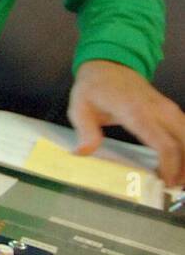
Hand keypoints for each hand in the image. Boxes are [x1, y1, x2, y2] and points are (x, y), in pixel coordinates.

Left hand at [68, 59, 184, 185]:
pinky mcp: (172, 110)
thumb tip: (82, 153)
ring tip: (179, 181)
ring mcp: (168, 109)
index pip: (164, 143)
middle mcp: (159, 110)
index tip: (165, 182)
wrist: (108, 64)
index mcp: (136, 112)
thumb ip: (85, 131)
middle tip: (176, 189)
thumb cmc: (93, 88)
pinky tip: (180, 166)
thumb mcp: (80, 107)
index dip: (170, 166)